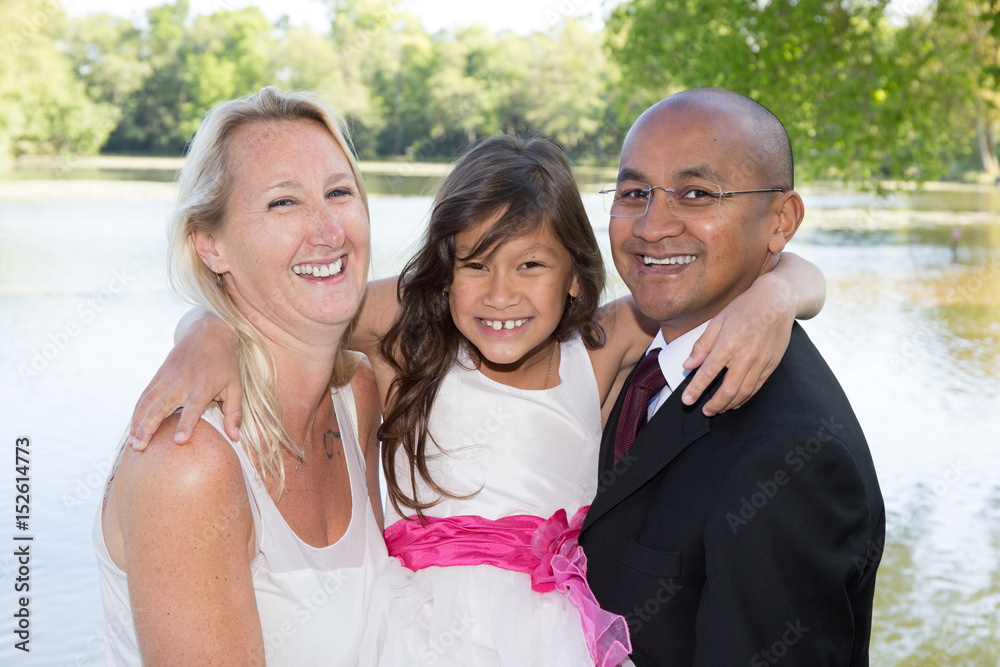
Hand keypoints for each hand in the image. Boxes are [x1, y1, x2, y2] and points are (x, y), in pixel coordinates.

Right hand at [128, 315, 241, 449]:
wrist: (208, 333)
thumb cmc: (224, 363)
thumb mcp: (236, 385)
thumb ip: (234, 413)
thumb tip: (235, 438)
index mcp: (202, 386)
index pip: (193, 408)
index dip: (186, 424)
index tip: (178, 441)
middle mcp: (182, 382)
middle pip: (161, 407)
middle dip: (149, 428)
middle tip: (141, 448)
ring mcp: (167, 378)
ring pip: (147, 402)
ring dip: (138, 423)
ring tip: (133, 444)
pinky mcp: (158, 375)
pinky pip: (144, 395)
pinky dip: (137, 411)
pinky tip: (133, 427)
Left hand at [680, 271, 795, 415]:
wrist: (777, 301)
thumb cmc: (745, 308)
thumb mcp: (717, 322)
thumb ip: (702, 346)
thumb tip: (688, 364)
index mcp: (728, 344)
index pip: (708, 373)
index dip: (696, 389)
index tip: (687, 400)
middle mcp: (746, 356)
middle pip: (728, 389)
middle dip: (715, 404)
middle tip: (706, 411)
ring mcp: (761, 362)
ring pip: (744, 392)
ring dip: (730, 404)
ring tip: (719, 409)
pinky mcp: (772, 364)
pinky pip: (757, 387)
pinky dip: (746, 397)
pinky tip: (737, 401)